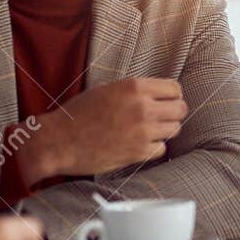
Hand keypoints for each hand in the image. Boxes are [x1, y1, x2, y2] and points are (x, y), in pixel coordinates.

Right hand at [18, 78, 188, 183]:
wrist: (58, 141)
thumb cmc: (78, 114)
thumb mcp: (107, 90)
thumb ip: (133, 91)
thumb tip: (156, 95)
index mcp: (134, 87)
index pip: (174, 88)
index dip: (172, 96)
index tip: (167, 102)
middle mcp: (142, 107)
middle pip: (180, 109)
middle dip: (173, 113)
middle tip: (161, 118)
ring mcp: (143, 131)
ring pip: (175, 129)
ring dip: (165, 131)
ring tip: (149, 132)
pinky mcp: (139, 152)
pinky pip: (162, 149)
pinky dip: (154, 148)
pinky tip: (141, 145)